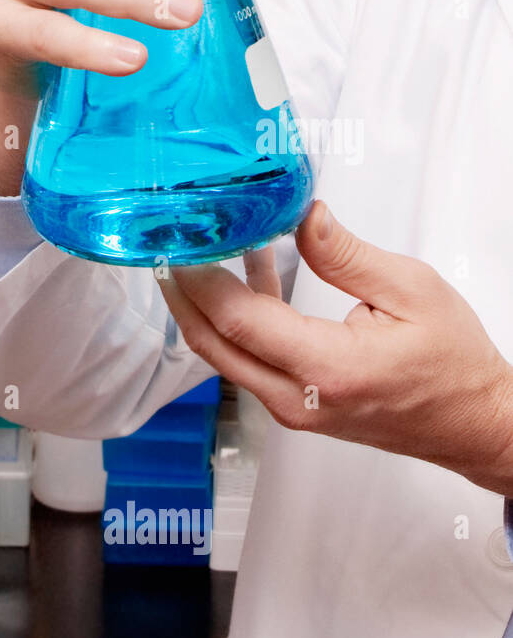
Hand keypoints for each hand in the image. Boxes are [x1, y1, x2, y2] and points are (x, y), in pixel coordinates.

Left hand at [160, 202, 512, 496]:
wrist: (470, 423)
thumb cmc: (452, 362)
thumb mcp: (411, 290)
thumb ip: (346, 254)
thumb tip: (302, 214)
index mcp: (328, 369)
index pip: (240, 322)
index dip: (201, 281)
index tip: (180, 242)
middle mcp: (297, 398)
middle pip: (213, 343)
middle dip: (182, 292)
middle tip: (166, 242)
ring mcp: (289, 408)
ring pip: (223, 354)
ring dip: (205, 303)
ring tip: (199, 247)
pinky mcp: (290, 405)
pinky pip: (245, 360)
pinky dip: (235, 319)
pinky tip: (246, 271)